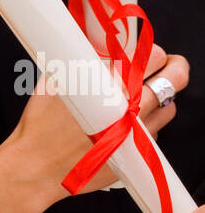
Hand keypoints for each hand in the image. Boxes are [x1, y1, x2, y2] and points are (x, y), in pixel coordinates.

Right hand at [14, 45, 188, 202]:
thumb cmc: (42, 121)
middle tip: (170, 67)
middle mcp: (131, 106)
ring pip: (170, 109)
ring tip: (144, 99)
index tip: (148, 54)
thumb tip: (101, 48)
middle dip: (174, 70)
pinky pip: (154, 134)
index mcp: (110, 82)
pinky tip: (125, 126)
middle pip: (174, 79)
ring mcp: (138, 133)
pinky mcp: (137, 154)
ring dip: (162, 100)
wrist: (38, 164)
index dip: (154, 52)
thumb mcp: (57, 79)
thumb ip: (84, 61)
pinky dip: (146, 126)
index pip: (153, 56)